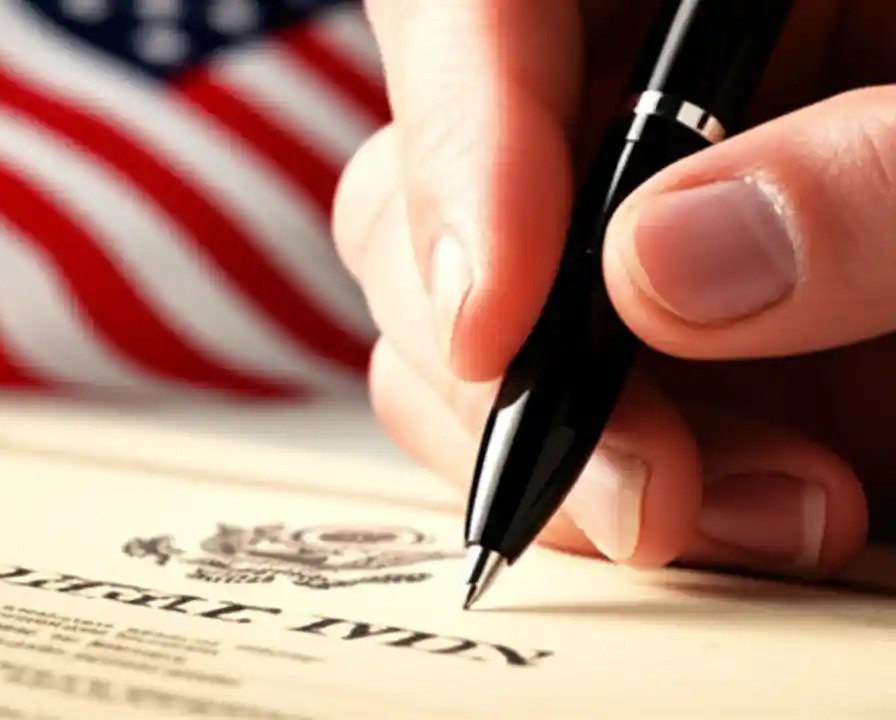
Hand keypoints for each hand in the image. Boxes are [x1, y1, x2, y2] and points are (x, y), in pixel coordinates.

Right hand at [333, 0, 895, 578]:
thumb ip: (888, 179)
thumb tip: (668, 269)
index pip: (485, 7)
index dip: (456, 144)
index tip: (493, 311)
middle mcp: (653, 97)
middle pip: (433, 190)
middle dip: (499, 357)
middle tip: (632, 479)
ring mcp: (645, 234)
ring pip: (470, 326)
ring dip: (565, 447)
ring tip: (746, 511)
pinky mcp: (673, 355)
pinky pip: (564, 418)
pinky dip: (619, 493)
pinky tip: (748, 519)